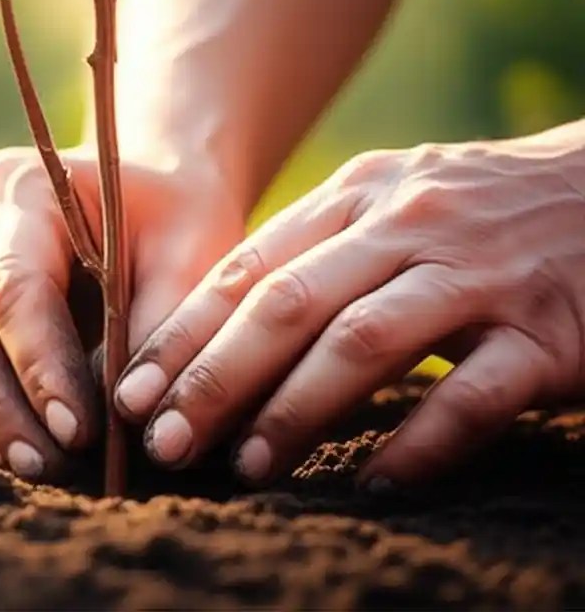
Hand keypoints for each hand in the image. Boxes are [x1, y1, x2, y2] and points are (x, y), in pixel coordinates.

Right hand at [0, 146, 244, 478]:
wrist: (150, 194)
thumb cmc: (174, 218)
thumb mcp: (190, 250)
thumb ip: (161, 323)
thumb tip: (127, 412)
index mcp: (19, 191)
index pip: (14, 289)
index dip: (39, 365)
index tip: (77, 430)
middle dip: (0, 407)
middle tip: (47, 465)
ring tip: (37, 472)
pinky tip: (17, 459)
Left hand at [116, 128, 584, 488]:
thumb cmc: (482, 212)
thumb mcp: (392, 203)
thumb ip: (314, 252)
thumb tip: (212, 326)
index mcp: (359, 195)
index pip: (248, 268)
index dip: (183, 334)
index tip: (131, 391)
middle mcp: (409, 224)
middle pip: (288, 304)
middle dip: (214, 378)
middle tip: (165, 441)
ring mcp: (479, 276)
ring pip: (364, 342)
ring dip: (294, 410)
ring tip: (245, 466)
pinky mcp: (549, 333)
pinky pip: (473, 394)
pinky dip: (418, 441)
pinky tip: (375, 480)